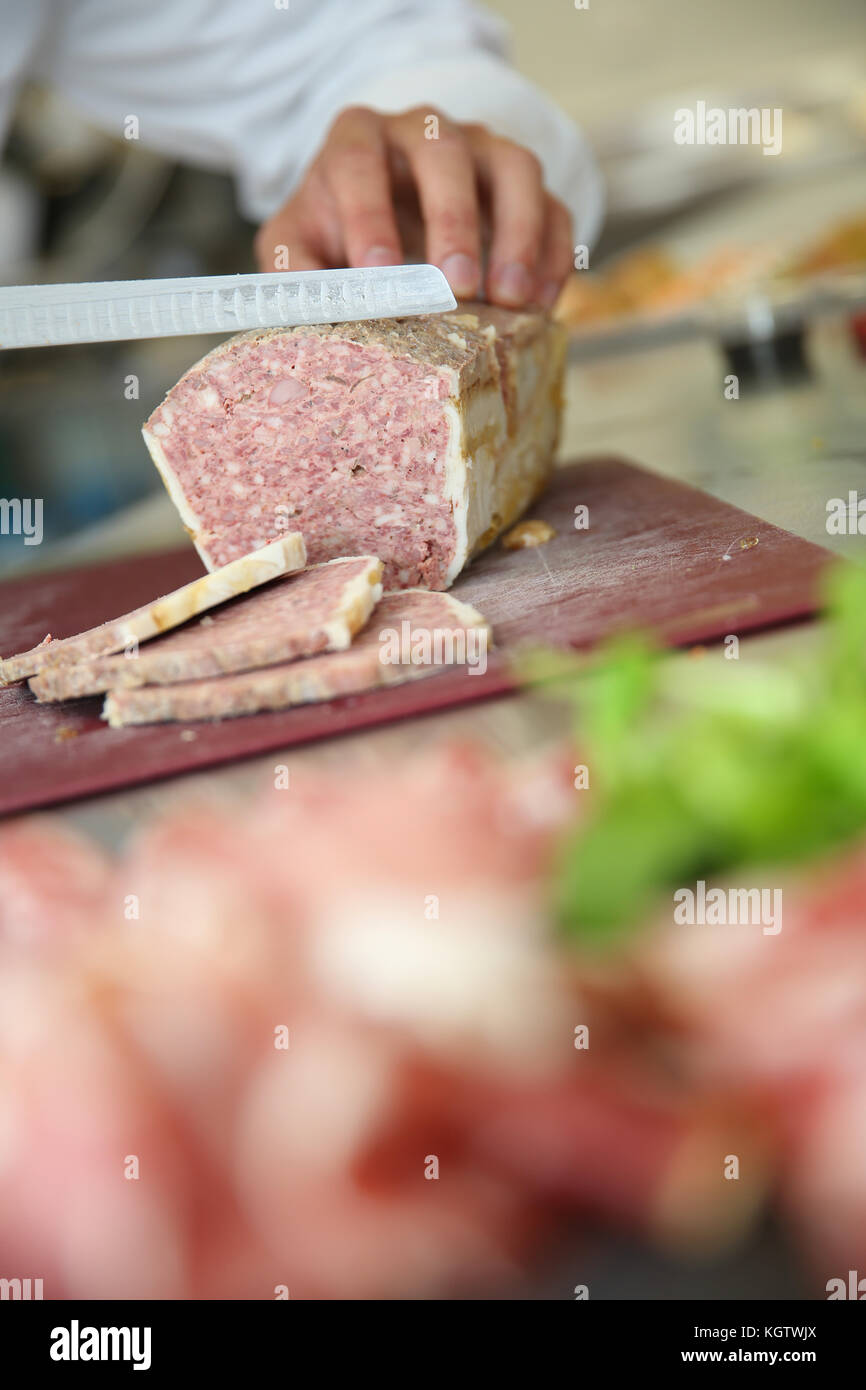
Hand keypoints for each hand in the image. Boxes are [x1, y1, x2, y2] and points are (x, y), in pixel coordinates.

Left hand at [254, 105, 572, 309]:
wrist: (384, 221)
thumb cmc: (337, 233)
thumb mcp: (300, 247)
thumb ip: (296, 272)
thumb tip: (309, 310)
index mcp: (357, 139)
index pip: (356, 159)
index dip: (367, 214)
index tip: (378, 273)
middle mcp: (423, 132)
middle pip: (443, 152)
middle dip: (452, 219)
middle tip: (455, 285)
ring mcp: (482, 152)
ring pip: (513, 167)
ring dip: (517, 233)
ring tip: (510, 299)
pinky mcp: (523, 187)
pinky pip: (553, 207)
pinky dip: (553, 256)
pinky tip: (541, 306)